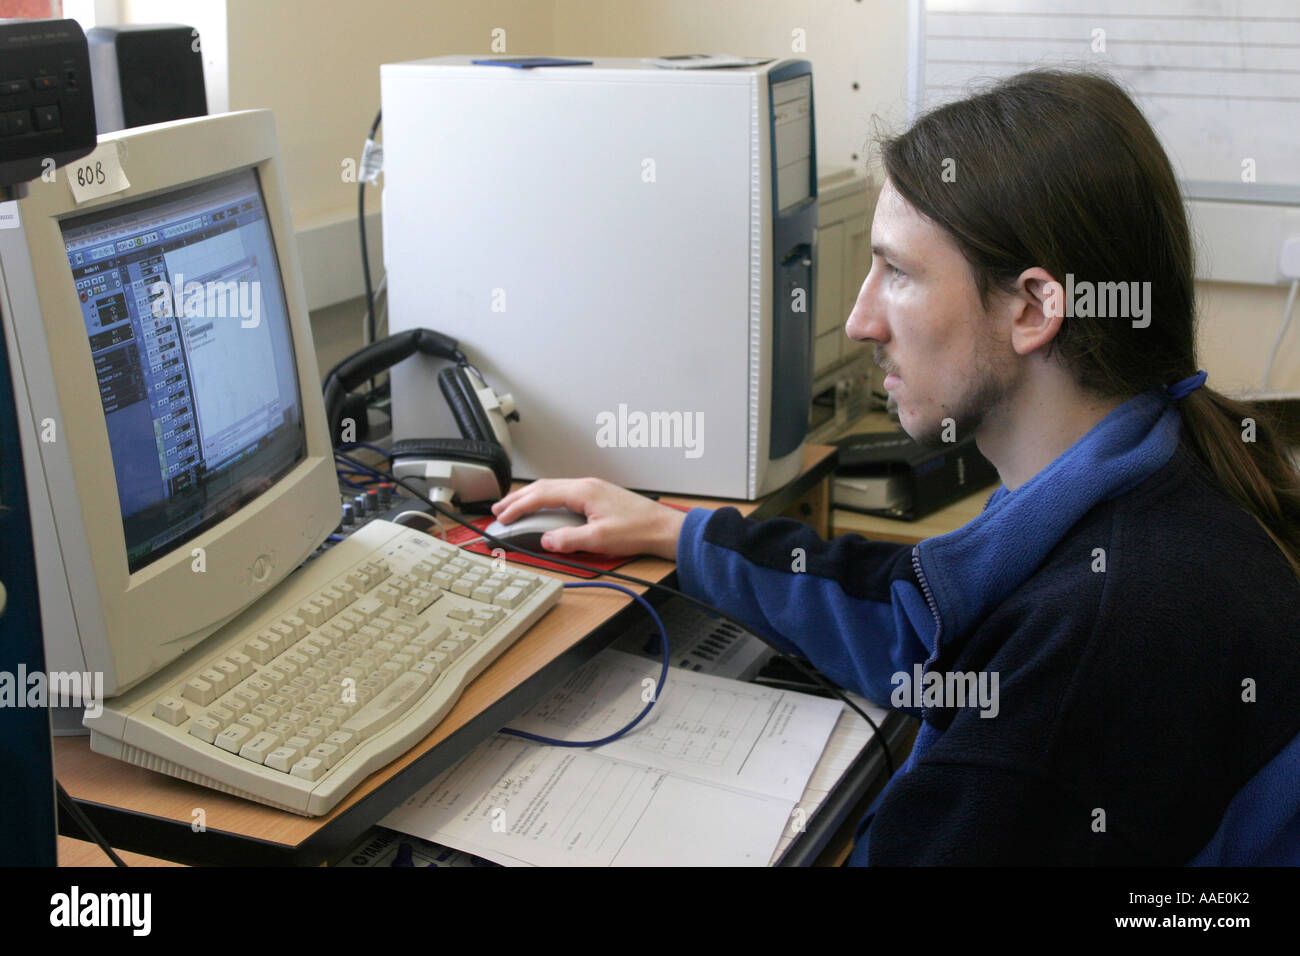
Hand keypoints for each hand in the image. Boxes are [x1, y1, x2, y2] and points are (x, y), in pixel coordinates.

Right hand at [490, 477, 687, 559]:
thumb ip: (568, 540)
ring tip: (514, 509)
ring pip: (552, 489)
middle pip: (543, 488)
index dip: (518, 507)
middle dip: (518, 499)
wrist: (663, 528)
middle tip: (498, 511)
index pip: (540, 495)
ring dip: (531, 498)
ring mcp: (592, 489)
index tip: (502, 517)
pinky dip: (546, 500)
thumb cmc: (638, 530)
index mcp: (583, 491)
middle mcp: (586, 485)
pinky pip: (563, 493)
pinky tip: (543, 508)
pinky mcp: (598, 496)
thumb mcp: (599, 540)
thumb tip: (546, 541)